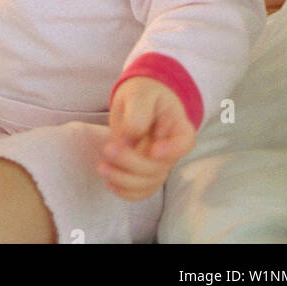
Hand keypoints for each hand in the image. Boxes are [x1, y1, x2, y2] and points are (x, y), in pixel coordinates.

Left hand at [98, 77, 195, 200]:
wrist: (139, 101)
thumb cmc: (143, 94)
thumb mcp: (139, 94)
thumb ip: (137, 113)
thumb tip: (129, 138)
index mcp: (178, 126)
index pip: (185, 143)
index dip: (172, 151)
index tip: (153, 151)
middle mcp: (172, 150)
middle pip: (159, 167)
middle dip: (132, 162)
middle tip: (108, 148)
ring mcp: (161, 164)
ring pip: (149, 183)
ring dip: (124, 179)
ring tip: (102, 167)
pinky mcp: (147, 174)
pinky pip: (142, 191)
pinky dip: (126, 191)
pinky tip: (110, 183)